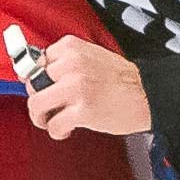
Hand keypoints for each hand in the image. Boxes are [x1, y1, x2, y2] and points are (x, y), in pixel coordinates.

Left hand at [23, 34, 152, 138]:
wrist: (149, 95)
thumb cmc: (122, 80)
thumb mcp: (91, 57)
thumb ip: (64, 62)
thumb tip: (30, 73)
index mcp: (72, 48)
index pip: (36, 62)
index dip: (39, 79)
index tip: (43, 88)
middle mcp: (72, 64)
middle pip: (32, 84)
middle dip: (39, 98)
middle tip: (51, 107)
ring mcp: (77, 87)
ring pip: (36, 104)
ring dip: (40, 117)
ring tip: (51, 120)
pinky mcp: (83, 110)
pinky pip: (54, 124)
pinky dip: (56, 131)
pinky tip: (67, 130)